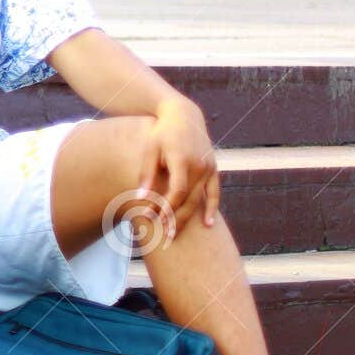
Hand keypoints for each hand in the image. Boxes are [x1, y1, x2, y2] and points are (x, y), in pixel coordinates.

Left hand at [136, 98, 219, 237]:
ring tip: (176, 235)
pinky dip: (212, 207)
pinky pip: (215, 191)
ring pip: (200, 199)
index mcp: (183, 160)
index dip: (163, 207)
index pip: (175, 191)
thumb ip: (147, 174)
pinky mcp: (213, 168)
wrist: (183, 116)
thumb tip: (140, 198)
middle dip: (176, 219)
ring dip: (190, 218)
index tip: (149, 217)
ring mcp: (209, 168)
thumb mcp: (150, 150)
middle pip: (188, 199)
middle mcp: (199, 166)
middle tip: (164, 238)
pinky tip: (208, 224)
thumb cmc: (160, 133)